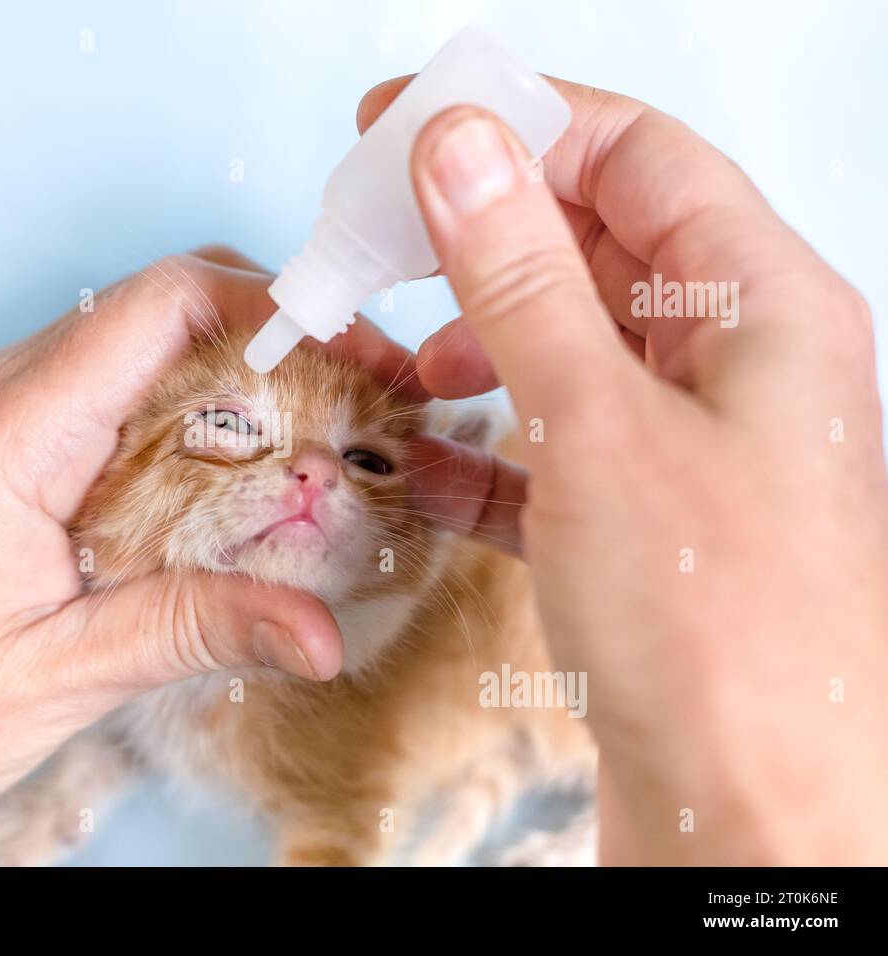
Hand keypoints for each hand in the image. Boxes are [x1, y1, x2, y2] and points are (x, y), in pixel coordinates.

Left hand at [0, 247, 450, 863]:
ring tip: (326, 456)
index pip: (165, 304)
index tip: (367, 358)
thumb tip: (321, 635)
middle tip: (369, 416)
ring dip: (243, 393)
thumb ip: (194, 630)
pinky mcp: (4, 457)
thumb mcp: (57, 675)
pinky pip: (115, 409)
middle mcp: (3, 398)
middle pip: (168, 315)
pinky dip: (192, 433)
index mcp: (10, 430)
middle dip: (283, 347)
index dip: (282, 308)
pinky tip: (241, 496)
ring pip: (146, 359)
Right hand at [359, 77, 887, 862]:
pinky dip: (483, 453)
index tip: (409, 127)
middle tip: (376, 237)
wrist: (757, 817)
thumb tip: (459, 148)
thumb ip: (522, 278)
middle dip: (483, 240)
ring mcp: (691, 452)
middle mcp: (737, 368)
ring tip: (401, 362)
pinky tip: (421, 468)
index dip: (521, 126)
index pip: (638, 158)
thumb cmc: (718, 628)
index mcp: (764, 306)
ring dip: (478, 348)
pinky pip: (552, 455)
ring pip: (570, 355)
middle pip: (600, 251)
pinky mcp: (645, 532)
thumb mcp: (598, 422)